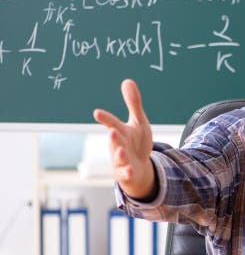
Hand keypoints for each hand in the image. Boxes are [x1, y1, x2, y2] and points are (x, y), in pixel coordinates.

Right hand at [93, 79, 154, 198]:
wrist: (138, 168)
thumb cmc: (136, 143)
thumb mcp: (139, 122)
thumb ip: (133, 103)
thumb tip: (127, 80)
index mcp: (120, 131)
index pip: (112, 123)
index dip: (105, 118)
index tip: (97, 113)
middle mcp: (117, 145)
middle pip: (115, 141)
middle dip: (114, 137)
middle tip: (112, 131)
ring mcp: (120, 160)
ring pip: (118, 157)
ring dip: (120, 154)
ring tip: (123, 150)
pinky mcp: (125, 173)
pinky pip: (125, 173)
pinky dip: (127, 172)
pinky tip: (131, 170)